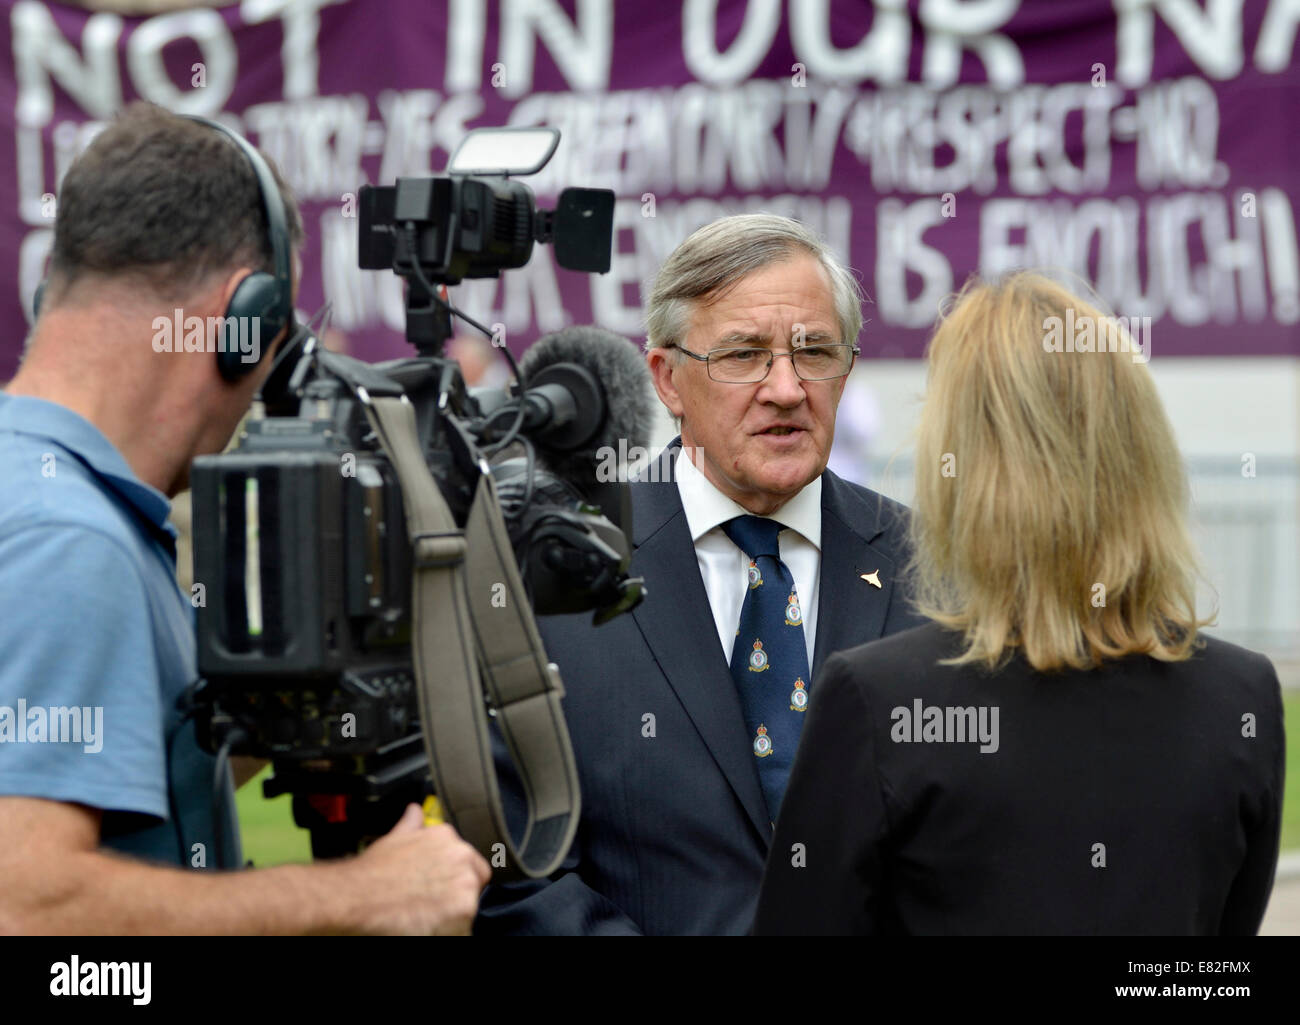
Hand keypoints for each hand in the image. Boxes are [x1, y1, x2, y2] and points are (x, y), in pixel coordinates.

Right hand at [344, 804, 491, 934]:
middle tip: (430, 905)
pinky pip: (464, 927)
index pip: (470, 862)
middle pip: (474, 885)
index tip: (443, 888)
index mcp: (448, 838)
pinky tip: (425, 925)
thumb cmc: (372, 873)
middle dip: (457, 897)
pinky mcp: (464, 909)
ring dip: (452, 916)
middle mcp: (461, 856)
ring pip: (469, 907)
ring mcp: (465, 882)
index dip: (457, 879)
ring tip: (424, 915)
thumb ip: (412, 824)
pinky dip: (448, 931)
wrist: (356, 896)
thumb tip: (414, 811)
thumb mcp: (394, 838)